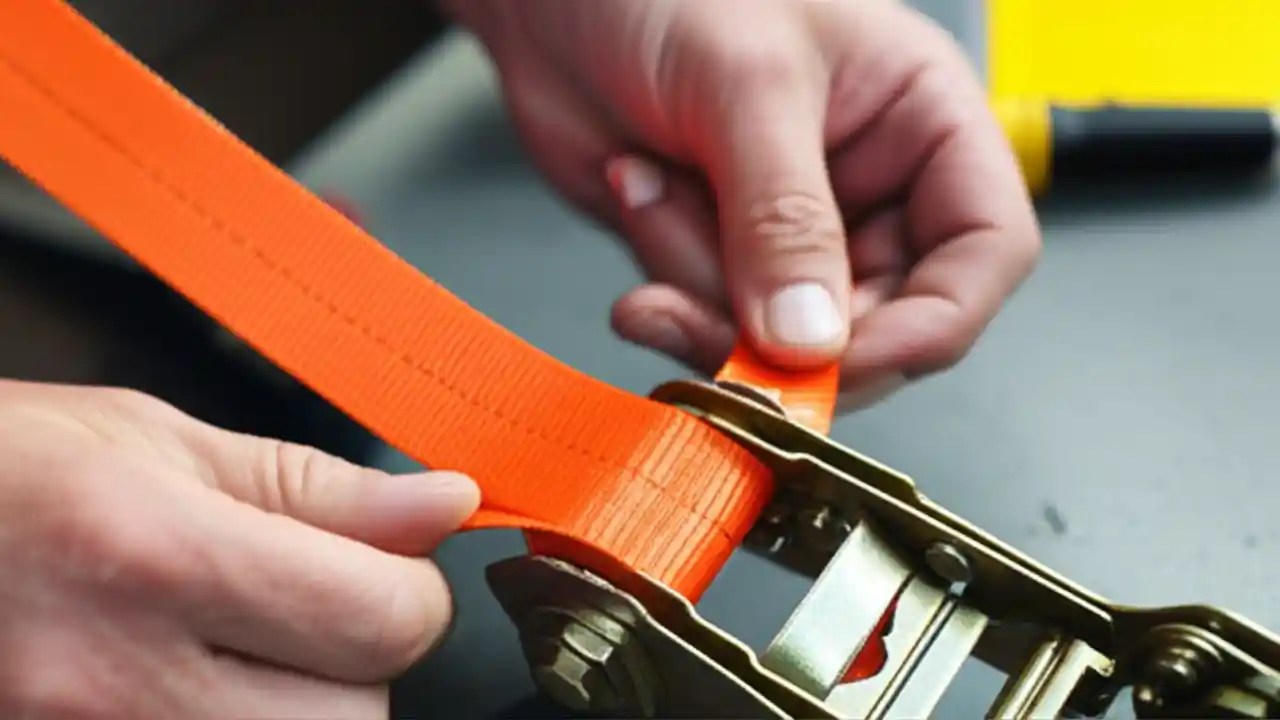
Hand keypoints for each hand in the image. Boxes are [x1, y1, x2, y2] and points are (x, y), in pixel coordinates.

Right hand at [0, 380, 477, 718]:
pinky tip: (188, 693)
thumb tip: (447, 506)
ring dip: (297, 716)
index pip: (383, 619)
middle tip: (297, 620)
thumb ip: (316, 488)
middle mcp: (112, 681)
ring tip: (229, 659)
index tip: (382, 569)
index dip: (409, 591)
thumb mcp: (155, 441)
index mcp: (151, 553)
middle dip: (357, 670)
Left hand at [450, 0, 1039, 408]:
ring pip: (782, 340)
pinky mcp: (719, 261)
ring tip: (648, 183)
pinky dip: (664, 287)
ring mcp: (792, 235)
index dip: (932, 323)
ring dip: (700, 288)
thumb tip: (810, 344)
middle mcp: (870, 189)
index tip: (844, 360)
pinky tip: (635, 193)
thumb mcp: (746, 88)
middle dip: (786, 333)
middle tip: (706, 311)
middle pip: (879, 323)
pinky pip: (711, 324)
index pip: (984, 250)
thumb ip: (784, 220)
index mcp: (921, 123)